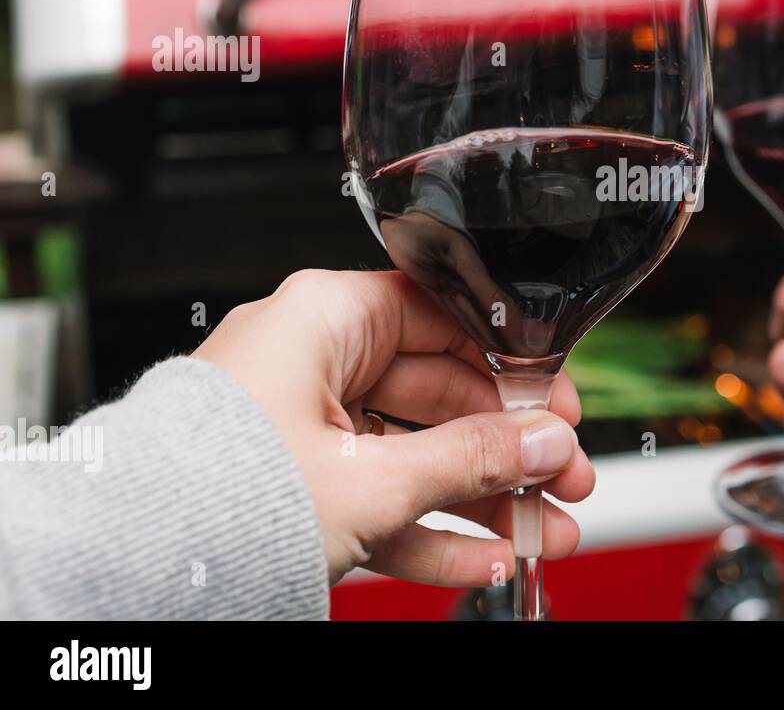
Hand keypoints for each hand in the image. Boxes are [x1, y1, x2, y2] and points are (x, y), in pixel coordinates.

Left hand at [194, 269, 594, 584]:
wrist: (121, 567)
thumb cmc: (215, 494)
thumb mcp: (372, 478)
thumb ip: (471, 458)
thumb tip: (542, 443)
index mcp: (326, 318)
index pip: (446, 321)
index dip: (511, 367)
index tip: (555, 406)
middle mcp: (313, 358)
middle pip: (438, 394)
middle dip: (506, 449)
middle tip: (559, 480)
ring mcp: (301, 421)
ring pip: (413, 452)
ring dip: (479, 497)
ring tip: (536, 533)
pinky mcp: (293, 477)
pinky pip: (376, 493)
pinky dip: (426, 526)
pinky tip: (479, 555)